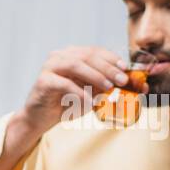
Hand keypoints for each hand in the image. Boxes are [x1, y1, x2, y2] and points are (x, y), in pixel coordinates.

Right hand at [0, 46, 127, 169]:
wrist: (39, 118)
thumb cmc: (65, 104)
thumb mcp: (89, 92)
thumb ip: (104, 85)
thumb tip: (129, 83)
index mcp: (71, 54)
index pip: (95, 50)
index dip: (112, 58)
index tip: (126, 69)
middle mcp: (59, 56)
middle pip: (87, 56)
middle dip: (108, 67)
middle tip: (122, 80)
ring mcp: (49, 67)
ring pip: (76, 65)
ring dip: (95, 76)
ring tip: (108, 88)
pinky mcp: (43, 81)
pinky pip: (64, 84)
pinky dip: (79, 92)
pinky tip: (90, 101)